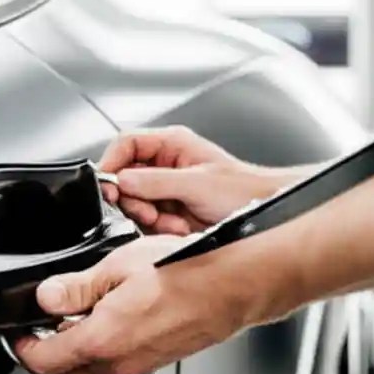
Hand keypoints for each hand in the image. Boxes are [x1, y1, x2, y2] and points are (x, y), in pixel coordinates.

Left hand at [13, 235, 256, 373]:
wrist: (232, 286)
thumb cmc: (186, 272)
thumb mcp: (117, 266)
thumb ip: (76, 287)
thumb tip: (47, 296)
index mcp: (100, 341)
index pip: (41, 363)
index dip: (22, 348)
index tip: (20, 332)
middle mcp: (117, 363)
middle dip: (47, 355)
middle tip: (44, 325)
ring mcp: (138, 366)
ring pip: (91, 371)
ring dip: (78, 350)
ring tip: (81, 314)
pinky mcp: (155, 361)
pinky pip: (117, 364)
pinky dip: (105, 348)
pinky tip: (114, 316)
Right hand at [98, 126, 305, 234]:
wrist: (265, 215)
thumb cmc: (245, 191)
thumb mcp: (197, 184)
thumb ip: (157, 182)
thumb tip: (123, 180)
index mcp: (172, 145)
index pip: (126, 144)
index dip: (112, 163)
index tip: (108, 185)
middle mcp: (166, 164)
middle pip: (126, 177)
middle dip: (135, 200)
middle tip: (150, 210)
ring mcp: (167, 188)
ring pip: (135, 203)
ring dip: (151, 217)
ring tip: (174, 222)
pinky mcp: (171, 211)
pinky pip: (148, 221)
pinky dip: (160, 228)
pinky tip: (179, 228)